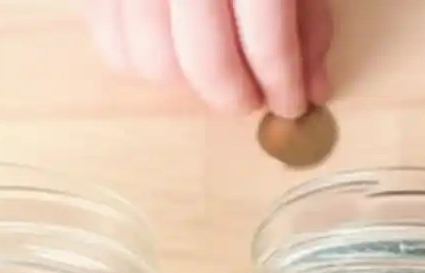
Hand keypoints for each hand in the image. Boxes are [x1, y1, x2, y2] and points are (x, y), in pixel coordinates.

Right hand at [86, 0, 332, 118]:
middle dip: (235, 95)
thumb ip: (305, 19)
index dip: (283, 84)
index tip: (293, 102)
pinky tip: (173, 49)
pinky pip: (113, 46)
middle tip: (253, 98)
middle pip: (204, 62)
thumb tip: (311, 87)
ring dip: (189, 84)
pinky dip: (146, 63)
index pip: (266, 40)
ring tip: (215, 69)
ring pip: (152, 62)